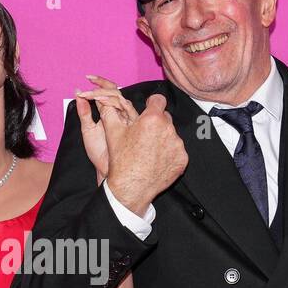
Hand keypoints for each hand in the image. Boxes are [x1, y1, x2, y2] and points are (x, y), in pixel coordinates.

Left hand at [74, 74, 136, 183]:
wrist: (106, 169)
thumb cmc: (99, 153)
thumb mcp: (87, 129)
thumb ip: (84, 112)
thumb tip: (77, 93)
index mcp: (110, 113)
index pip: (108, 92)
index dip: (100, 82)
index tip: (88, 76)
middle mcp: (119, 114)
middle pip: (116, 91)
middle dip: (102, 85)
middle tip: (88, 84)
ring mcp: (126, 118)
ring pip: (121, 98)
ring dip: (105, 93)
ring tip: (91, 95)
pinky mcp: (131, 124)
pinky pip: (126, 108)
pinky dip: (114, 103)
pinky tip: (102, 102)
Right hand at [101, 93, 186, 215]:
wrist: (130, 188)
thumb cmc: (121, 160)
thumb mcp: (112, 133)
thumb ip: (111, 112)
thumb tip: (105, 100)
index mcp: (152, 119)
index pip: (159, 100)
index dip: (152, 103)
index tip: (149, 108)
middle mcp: (168, 129)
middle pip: (165, 118)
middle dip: (156, 123)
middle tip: (144, 136)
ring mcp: (177, 145)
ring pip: (171, 134)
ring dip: (163, 139)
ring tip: (149, 151)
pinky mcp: (182, 159)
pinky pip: (177, 151)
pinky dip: (169, 154)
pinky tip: (156, 161)